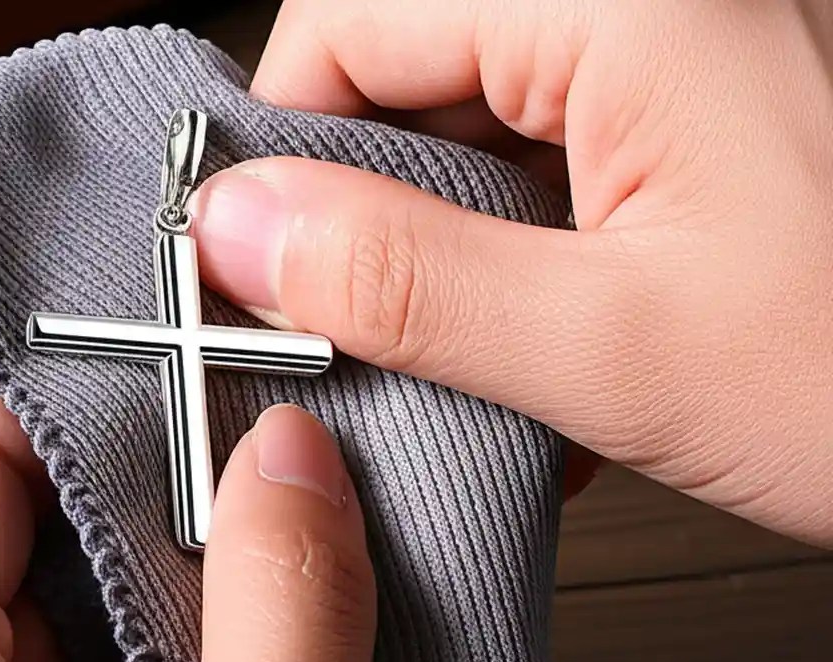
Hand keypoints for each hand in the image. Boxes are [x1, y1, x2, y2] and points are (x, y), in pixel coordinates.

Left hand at [0, 367, 376, 661]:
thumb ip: (275, 624)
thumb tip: (295, 463)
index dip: (88, 379)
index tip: (199, 354)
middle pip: (5, 518)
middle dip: (154, 488)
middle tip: (264, 468)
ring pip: (45, 609)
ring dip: (165, 585)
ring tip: (269, 564)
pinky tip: (234, 660)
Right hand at [190, 0, 832, 545]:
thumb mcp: (619, 346)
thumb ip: (407, 279)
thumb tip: (242, 232)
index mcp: (622, 2)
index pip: (348, 24)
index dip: (281, 153)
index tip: (260, 268)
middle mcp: (643, 5)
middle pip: (400, 72)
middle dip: (361, 216)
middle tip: (368, 335)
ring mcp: (666, 59)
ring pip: (461, 129)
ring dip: (438, 256)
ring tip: (477, 362)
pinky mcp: (682, 119)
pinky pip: (535, 164)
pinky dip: (507, 261)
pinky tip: (537, 349)